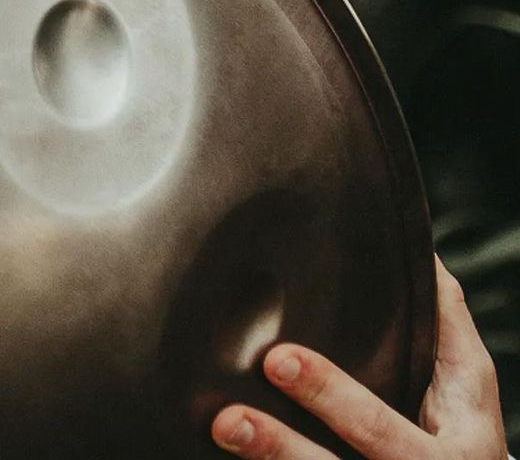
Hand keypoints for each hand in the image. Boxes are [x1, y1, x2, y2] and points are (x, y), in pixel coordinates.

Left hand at [211, 257, 505, 458]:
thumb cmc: (459, 428)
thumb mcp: (467, 385)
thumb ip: (446, 324)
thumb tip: (425, 252)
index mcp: (447, 458)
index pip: (381, 427)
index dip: (332, 397)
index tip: (279, 358)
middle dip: (284, 445)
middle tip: (231, 416)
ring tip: (225, 430)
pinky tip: (228, 459)